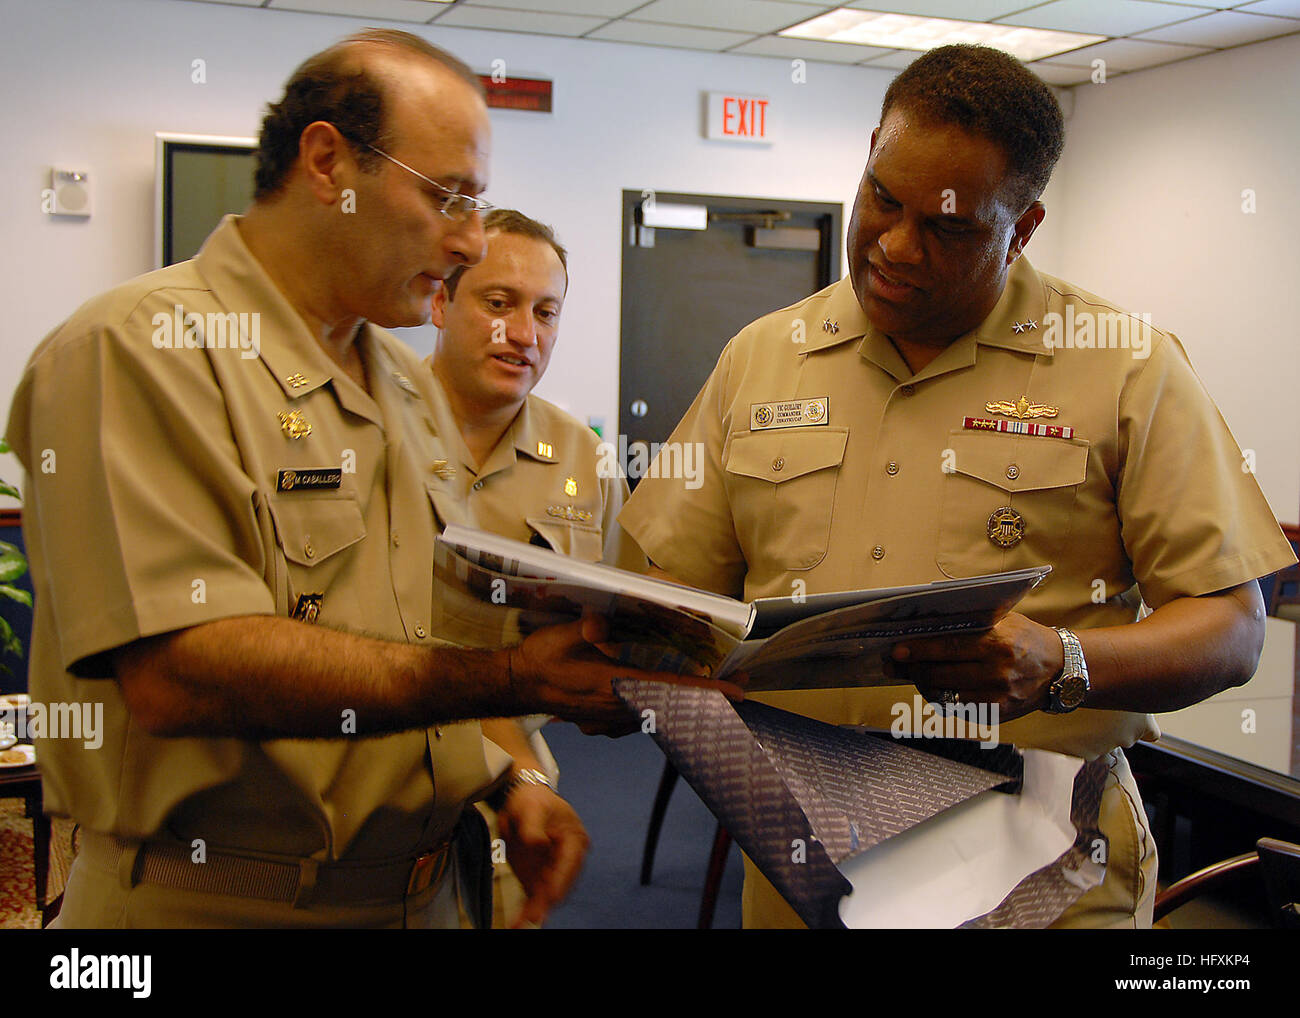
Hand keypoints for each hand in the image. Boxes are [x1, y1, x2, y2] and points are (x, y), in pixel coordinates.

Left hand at [497, 782, 588, 927]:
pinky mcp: (538, 877)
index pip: (570, 863)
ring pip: (547, 895)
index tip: (551, 896)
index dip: (561, 881)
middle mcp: (567, 858)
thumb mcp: (531, 807)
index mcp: (574, 839)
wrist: (523, 800)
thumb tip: (538, 843)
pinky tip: (518, 921)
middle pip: (560, 884)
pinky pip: (534, 896)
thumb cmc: (532, 800)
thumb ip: (533, 825)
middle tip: (533, 916)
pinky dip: (527, 908)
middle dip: (546, 902)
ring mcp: (552, 869)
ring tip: (520, 923)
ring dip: (535, 909)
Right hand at [508, 615, 744, 724]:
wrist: (516, 686)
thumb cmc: (538, 660)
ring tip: (717, 689)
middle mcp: (617, 708)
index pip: (668, 689)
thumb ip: (584, 629)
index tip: (736, 690)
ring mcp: (612, 717)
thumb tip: (600, 622)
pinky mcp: (606, 719)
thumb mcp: (560, 637)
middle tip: (741, 685)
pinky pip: (644, 716)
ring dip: (688, 702)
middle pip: (673, 704)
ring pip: (660, 713)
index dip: (704, 690)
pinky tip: (674, 696)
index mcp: (611, 686)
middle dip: (707, 696)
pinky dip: (664, 706)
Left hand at [884, 612, 1064, 722]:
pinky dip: (942, 698)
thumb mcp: (1004, 620)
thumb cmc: (1026, 639)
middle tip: (895, 663)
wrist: (1059, 670)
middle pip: (942, 673)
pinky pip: (958, 708)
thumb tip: (928, 622)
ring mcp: (998, 696)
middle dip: (913, 668)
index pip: (949, 646)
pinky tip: (934, 688)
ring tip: (913, 674)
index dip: (920, 650)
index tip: (898, 649)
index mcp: (999, 642)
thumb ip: (971, 621)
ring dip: (924, 685)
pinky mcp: (997, 714)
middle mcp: (998, 671)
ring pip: (946, 694)